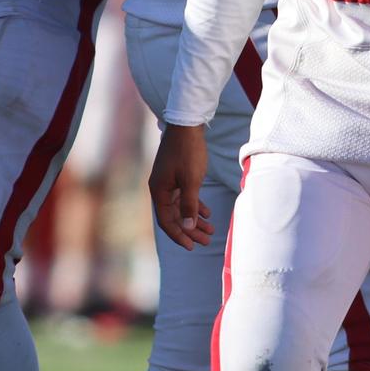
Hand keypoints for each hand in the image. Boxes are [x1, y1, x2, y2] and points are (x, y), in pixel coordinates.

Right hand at [149, 122, 211, 247]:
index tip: (192, 246)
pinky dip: (195, 205)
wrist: (187, 124)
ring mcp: (168, 181)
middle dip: (190, 230)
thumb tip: (188, 228)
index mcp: (159, 190)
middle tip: (206, 242)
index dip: (179, 235)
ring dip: (195, 220)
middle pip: (174, 216)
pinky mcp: (176, 175)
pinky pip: (184, 196)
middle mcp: (160, 188)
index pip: (166, 221)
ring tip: (210, 230)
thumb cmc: (188, 152)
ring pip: (181, 207)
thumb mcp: (191, 181)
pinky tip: (207, 213)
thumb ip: (189, 205)